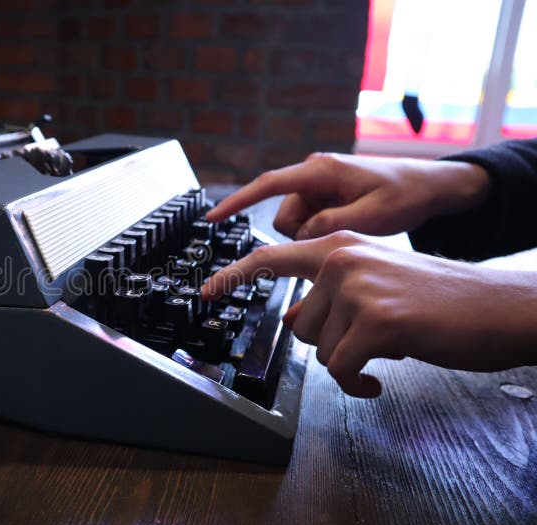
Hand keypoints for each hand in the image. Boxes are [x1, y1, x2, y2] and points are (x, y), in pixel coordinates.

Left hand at [201, 231, 536, 397]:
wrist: (496, 307)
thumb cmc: (437, 299)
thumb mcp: (375, 284)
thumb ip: (330, 295)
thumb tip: (292, 317)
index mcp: (340, 248)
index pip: (271, 259)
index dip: (234, 277)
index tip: (206, 291)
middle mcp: (342, 261)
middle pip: (297, 324)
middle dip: (328, 342)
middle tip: (368, 338)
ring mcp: (358, 288)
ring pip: (320, 349)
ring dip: (347, 360)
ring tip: (385, 347)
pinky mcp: (376, 321)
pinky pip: (340, 370)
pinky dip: (355, 383)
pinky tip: (376, 378)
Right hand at [206, 153, 489, 239]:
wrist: (430, 186)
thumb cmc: (406, 194)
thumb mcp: (374, 215)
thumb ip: (333, 225)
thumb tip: (303, 235)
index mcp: (321, 171)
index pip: (267, 185)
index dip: (237, 202)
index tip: (212, 216)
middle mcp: (314, 174)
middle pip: (284, 216)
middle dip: (304, 234)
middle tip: (342, 234)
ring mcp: (319, 186)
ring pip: (295, 223)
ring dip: (315, 233)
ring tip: (351, 227)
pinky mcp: (325, 196)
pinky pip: (309, 221)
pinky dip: (322, 230)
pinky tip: (350, 225)